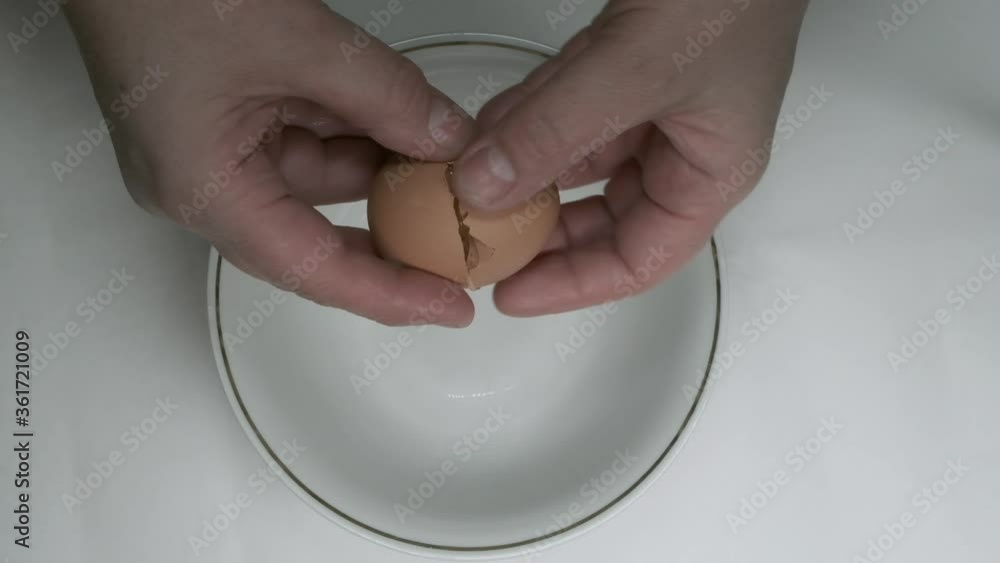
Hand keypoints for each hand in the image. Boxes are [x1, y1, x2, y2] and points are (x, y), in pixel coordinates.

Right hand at [66, 0, 477, 325]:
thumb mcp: (298, 42)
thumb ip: (385, 95)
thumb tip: (447, 138)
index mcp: (203, 189)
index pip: (310, 267)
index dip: (388, 295)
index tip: (446, 307)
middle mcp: (204, 185)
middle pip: (315, 234)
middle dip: (391, 234)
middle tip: (458, 249)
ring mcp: (215, 151)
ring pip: (320, 180)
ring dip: (380, 170)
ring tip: (440, 164)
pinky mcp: (228, 119)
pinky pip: (307, 139)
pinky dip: (355, 131)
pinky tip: (400, 123)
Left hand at [452, 0, 808, 314]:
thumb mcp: (635, 71)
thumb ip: (555, 131)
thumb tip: (484, 188)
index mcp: (709, 175)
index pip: (637, 261)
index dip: (572, 286)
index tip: (511, 294)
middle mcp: (680, 150)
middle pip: (602, 219)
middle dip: (539, 231)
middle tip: (480, 244)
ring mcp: (651, 107)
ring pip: (576, 161)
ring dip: (522, 173)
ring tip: (469, 188)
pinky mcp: (624, 68)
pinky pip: (566, 110)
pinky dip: (526, 119)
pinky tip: (487, 130)